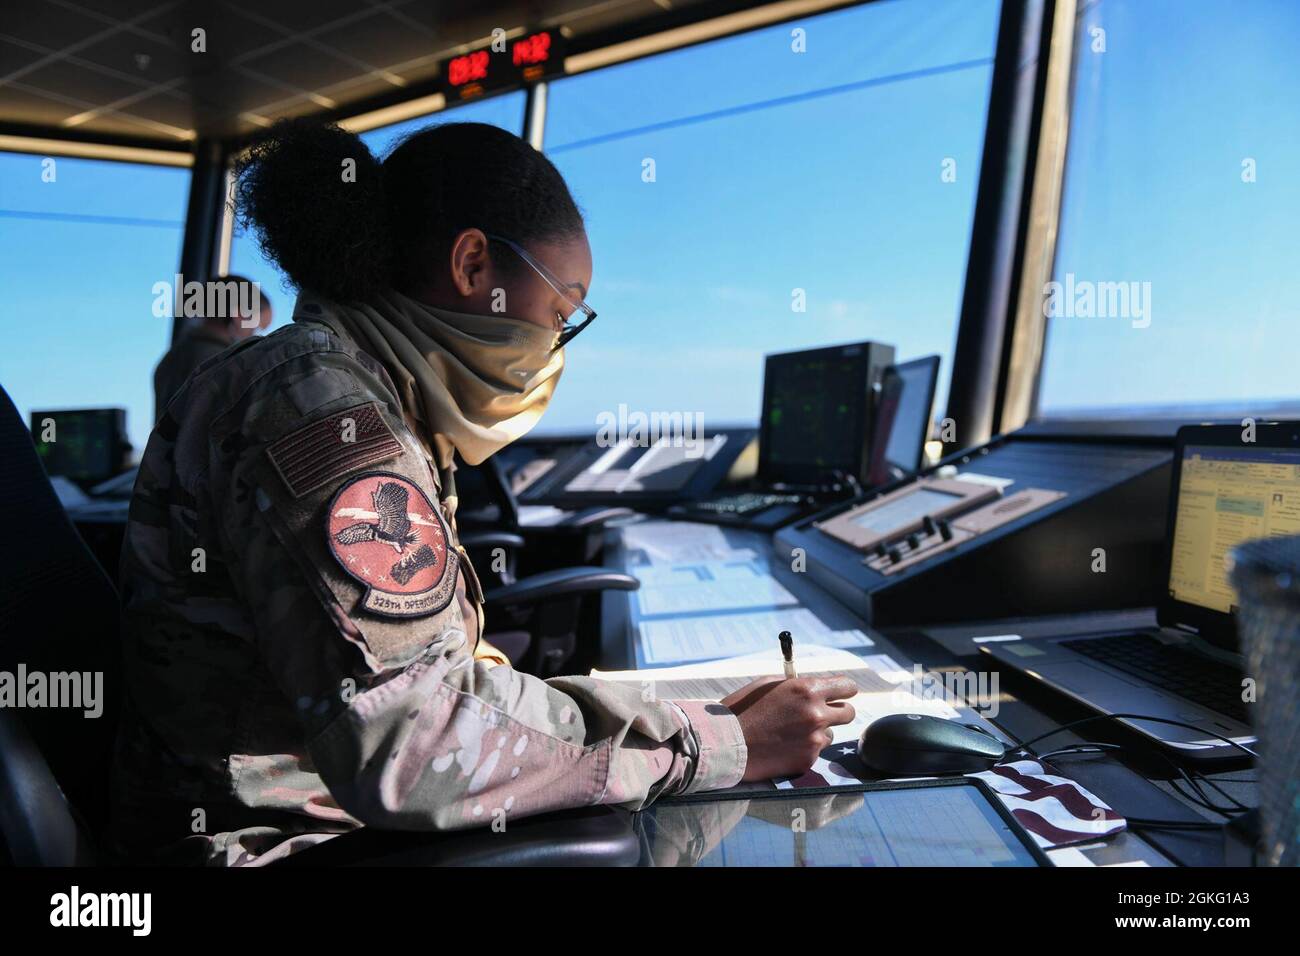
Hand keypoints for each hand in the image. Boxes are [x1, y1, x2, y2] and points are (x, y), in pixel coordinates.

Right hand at [721, 675, 856, 781]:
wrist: (727, 743)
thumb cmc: (743, 709)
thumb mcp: (768, 685)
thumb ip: (795, 684)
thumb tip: (813, 685)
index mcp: (807, 690)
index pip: (847, 686)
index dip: (844, 689)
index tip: (841, 692)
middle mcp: (816, 714)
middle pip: (848, 712)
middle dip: (837, 711)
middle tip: (822, 713)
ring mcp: (814, 739)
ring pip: (830, 733)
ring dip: (818, 731)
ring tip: (791, 732)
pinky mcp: (808, 759)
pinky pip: (815, 750)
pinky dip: (804, 748)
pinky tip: (784, 745)